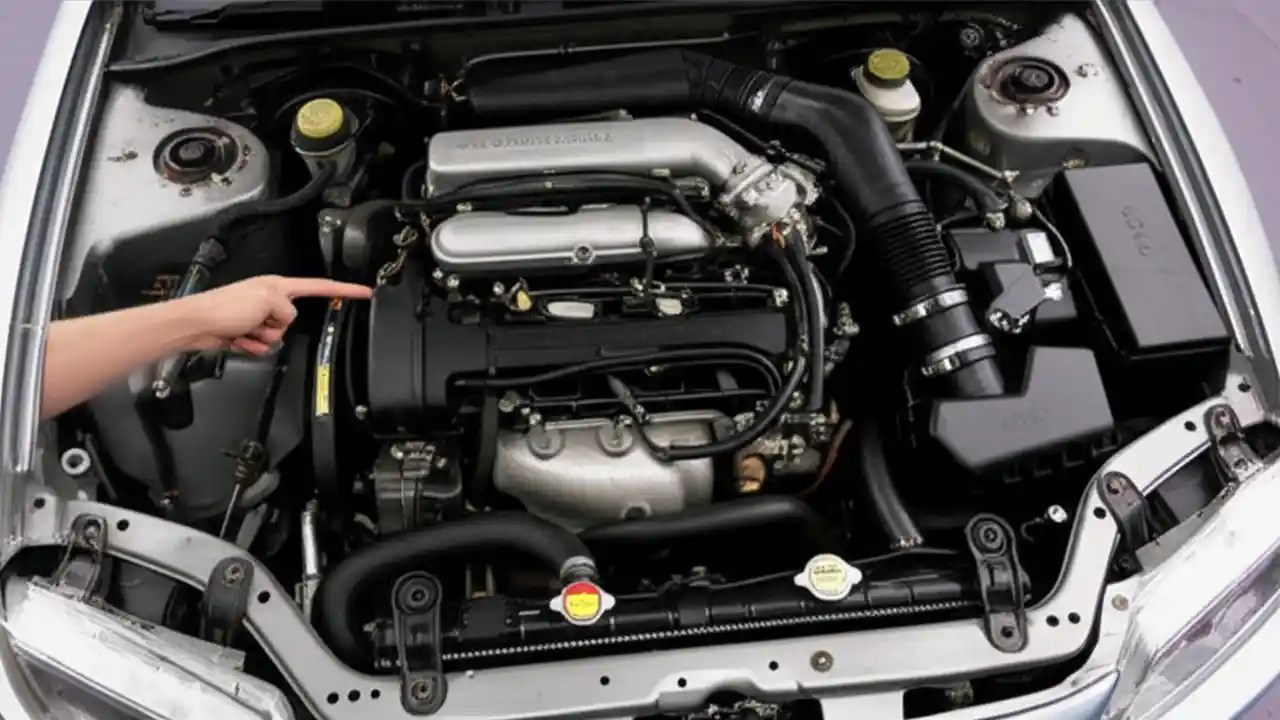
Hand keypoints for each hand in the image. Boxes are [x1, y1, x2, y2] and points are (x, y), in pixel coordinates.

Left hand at [178, 275, 372, 354]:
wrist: (196, 325)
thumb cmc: (225, 307)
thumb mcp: (267, 300)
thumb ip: (288, 310)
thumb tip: (284, 321)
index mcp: (278, 286)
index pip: (319, 287)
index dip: (343, 291)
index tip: (364, 292)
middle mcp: (269, 299)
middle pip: (295, 319)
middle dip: (278, 327)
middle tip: (258, 321)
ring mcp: (258, 317)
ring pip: (279, 336)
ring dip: (262, 338)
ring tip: (244, 331)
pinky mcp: (247, 332)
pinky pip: (263, 346)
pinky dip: (252, 347)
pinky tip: (238, 340)